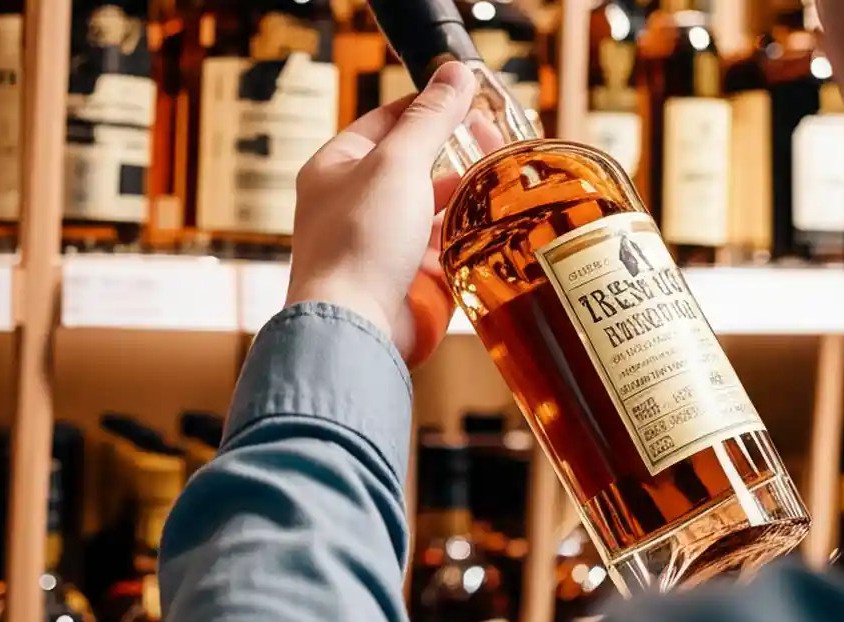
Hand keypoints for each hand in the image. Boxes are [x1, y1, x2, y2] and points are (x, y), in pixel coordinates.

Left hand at [286, 62, 476, 365]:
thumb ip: (431, 119)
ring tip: (505, 179)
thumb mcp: (398, 164)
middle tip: (496, 138)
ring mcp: (384, 245)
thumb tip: (456, 72)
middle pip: (414, 167)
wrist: (355, 326)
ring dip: (468, 197)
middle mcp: (357, 206)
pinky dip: (471, 238)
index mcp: (337, 169)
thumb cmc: (358, 241)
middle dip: (455, 154)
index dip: (426, 106)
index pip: (385, 122)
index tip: (467, 96)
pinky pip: (447, 251)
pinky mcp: (410, 281)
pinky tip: (498, 225)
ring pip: (435, 211)